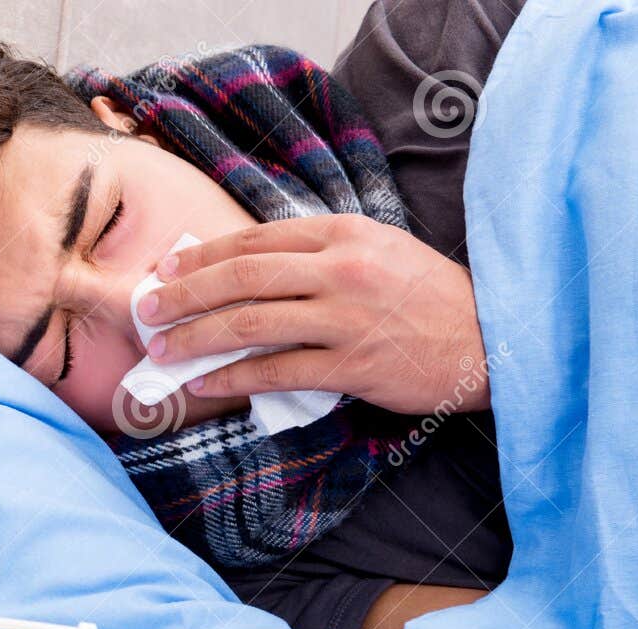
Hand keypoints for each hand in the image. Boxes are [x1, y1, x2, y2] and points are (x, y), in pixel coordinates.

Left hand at [140, 216, 489, 414]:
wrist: (489, 338)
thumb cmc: (427, 297)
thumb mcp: (377, 252)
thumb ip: (319, 254)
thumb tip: (250, 267)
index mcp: (343, 234)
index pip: (257, 239)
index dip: (204, 255)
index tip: (167, 268)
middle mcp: (341, 269)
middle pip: (243, 276)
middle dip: (185, 293)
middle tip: (148, 309)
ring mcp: (346, 318)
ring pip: (252, 324)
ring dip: (197, 338)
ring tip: (163, 352)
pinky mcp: (352, 365)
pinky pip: (277, 371)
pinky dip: (234, 378)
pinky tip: (204, 384)